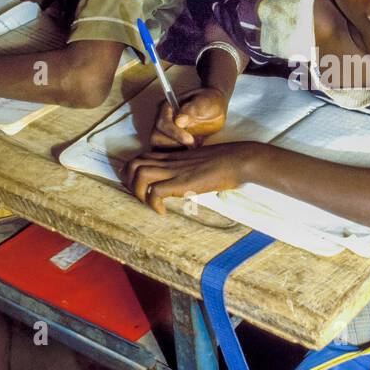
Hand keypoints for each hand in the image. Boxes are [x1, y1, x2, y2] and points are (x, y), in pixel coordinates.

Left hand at [124, 141, 257, 214]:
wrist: (240, 160)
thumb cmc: (228, 163)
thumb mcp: (203, 164)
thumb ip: (192, 170)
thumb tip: (193, 182)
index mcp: (174, 157)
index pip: (142, 158)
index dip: (134, 173)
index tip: (141, 188)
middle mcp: (170, 161)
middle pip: (133, 164)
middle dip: (128, 182)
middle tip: (141, 197)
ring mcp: (175, 171)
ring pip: (138, 175)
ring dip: (138, 193)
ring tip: (151, 205)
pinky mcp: (182, 182)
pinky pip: (154, 192)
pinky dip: (153, 204)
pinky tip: (163, 212)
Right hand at [148, 87, 228, 148]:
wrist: (215, 109)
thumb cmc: (209, 101)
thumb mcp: (204, 101)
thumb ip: (192, 109)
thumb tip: (179, 121)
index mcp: (167, 108)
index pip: (162, 124)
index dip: (175, 134)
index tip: (190, 140)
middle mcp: (162, 121)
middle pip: (156, 138)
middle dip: (174, 145)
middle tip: (193, 145)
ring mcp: (165, 133)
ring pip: (160, 148)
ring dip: (177, 151)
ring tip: (194, 145)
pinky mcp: (171, 143)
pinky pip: (168, 154)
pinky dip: (179, 156)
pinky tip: (192, 150)